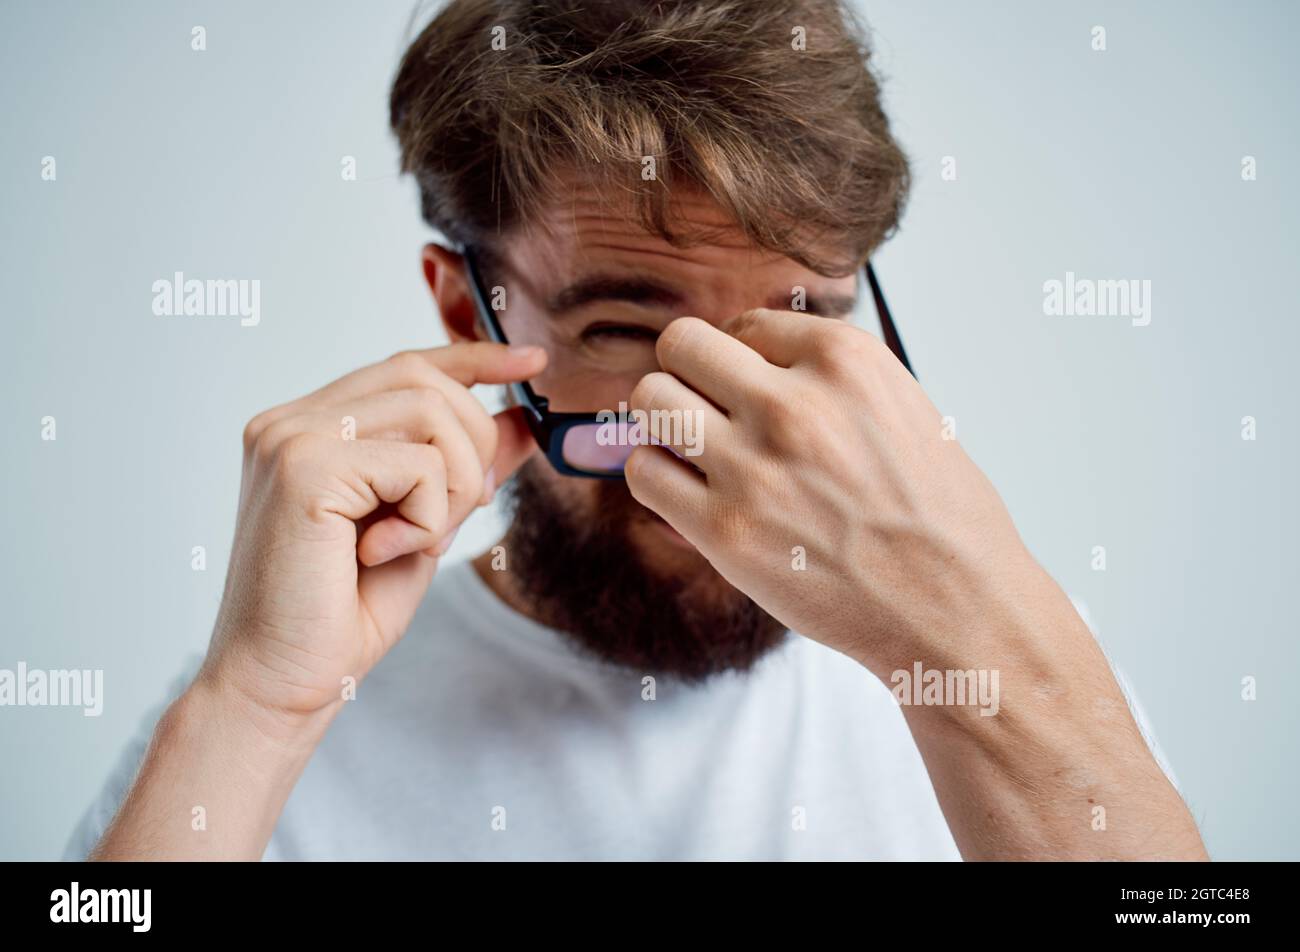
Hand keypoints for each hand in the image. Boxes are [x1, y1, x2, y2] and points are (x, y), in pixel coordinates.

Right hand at [202, 342, 546, 729]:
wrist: (280, 683)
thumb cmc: (339, 615)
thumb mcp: (424, 526)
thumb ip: (463, 470)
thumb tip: (522, 422)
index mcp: (310, 428)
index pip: (405, 366)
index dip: (473, 359)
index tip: (531, 361)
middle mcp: (291, 421)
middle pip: (424, 379)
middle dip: (472, 443)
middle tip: (455, 515)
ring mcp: (291, 437)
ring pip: (431, 412)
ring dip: (452, 487)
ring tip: (412, 541)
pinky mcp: (303, 465)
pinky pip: (419, 464)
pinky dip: (428, 516)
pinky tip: (382, 554)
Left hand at [624, 310, 1050, 675]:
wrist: (955, 605)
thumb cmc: (938, 515)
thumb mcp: (902, 405)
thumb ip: (827, 376)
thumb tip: (753, 357)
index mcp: (845, 360)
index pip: (744, 323)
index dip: (739, 357)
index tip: (747, 388)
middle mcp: (794, 404)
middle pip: (682, 346)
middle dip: (686, 373)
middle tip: (703, 407)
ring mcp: (754, 467)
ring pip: (651, 400)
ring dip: (662, 419)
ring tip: (690, 447)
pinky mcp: (724, 531)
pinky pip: (644, 471)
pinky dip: (656, 475)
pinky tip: (687, 489)